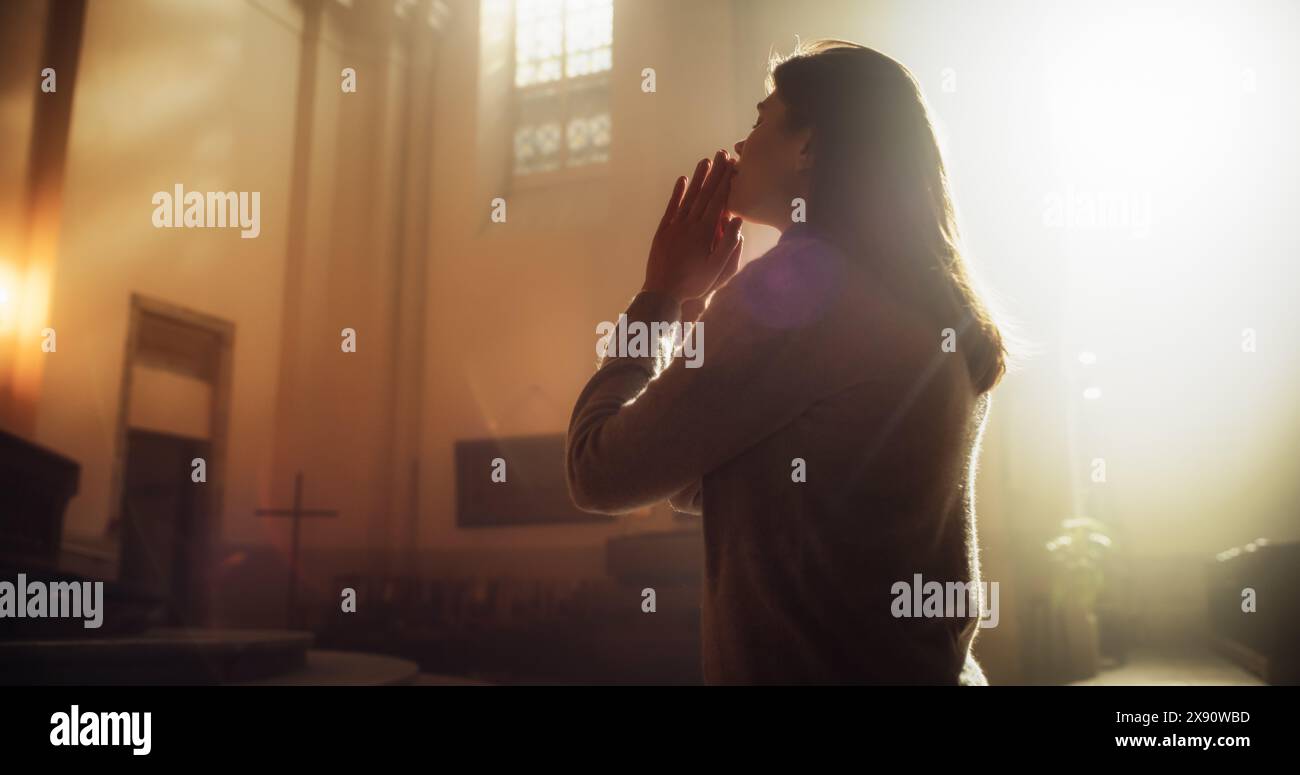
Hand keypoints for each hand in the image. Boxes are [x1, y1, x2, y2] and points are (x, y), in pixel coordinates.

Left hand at [643, 150, 743, 308]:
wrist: (662, 292)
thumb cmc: (694, 283)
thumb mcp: (717, 269)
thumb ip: (728, 244)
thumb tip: (736, 220)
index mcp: (704, 233)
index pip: (717, 201)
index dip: (725, 182)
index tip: (732, 166)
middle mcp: (689, 225)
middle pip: (704, 194)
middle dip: (714, 173)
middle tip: (722, 155)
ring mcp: (674, 226)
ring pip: (688, 197)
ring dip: (697, 178)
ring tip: (706, 161)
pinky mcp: (663, 231)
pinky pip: (671, 207)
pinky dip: (677, 193)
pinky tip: (683, 180)